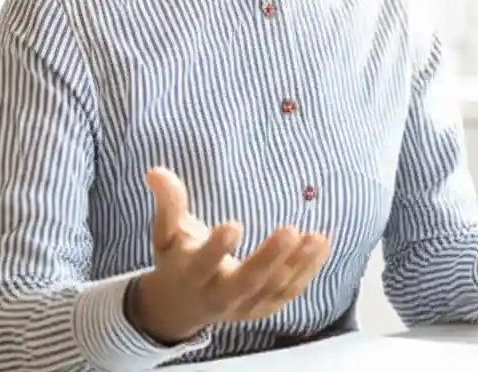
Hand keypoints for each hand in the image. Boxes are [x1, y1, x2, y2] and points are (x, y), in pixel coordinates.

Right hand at [130, 167, 331, 343]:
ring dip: (297, 264)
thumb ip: (167, 203)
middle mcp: (219, 297)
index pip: (202, 265)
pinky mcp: (264, 308)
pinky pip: (290, 291)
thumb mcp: (166, 233)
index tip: (233, 225)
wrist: (181, 306)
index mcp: (191, 276)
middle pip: (246, 282)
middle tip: (289, 230)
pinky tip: (321, 243)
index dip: (216, 248)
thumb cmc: (177, 259)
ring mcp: (245, 306)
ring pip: (273, 288)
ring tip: (315, 237)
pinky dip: (308, 270)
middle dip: (268, 258)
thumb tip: (155, 170)